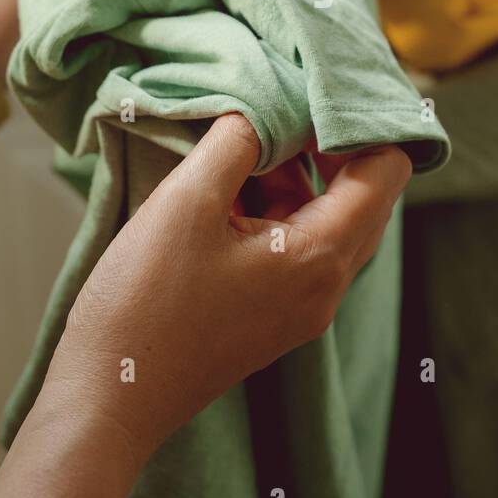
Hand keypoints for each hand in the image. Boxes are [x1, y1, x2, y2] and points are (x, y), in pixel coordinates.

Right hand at [46, 114, 411, 464]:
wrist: (110, 401)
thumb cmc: (146, 304)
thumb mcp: (187, 202)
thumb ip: (235, 143)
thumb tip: (259, 113)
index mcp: (320, 257)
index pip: (387, 173)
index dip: (358, 125)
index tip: (311, 96)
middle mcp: (325, 288)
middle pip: (365, 197)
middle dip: (329, 149)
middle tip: (281, 111)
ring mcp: (301, 309)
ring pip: (327, 222)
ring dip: (296, 179)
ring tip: (241, 150)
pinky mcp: (272, 318)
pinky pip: (297, 250)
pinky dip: (275, 212)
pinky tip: (225, 193)